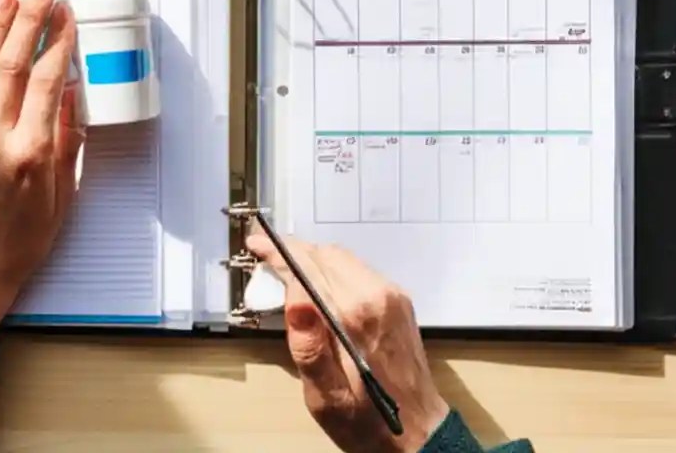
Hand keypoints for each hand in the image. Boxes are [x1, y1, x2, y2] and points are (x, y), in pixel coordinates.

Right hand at [246, 234, 448, 452]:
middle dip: (294, 253)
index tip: (257, 244)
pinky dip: (333, 271)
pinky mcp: (398, 301)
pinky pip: (359, 271)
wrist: (417, 431)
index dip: (279, 253)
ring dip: (313, 261)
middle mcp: (378, 296)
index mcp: (355, 316)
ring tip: (287, 272)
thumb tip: (294, 299)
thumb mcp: (325, 397)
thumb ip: (308, 347)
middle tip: (265, 257)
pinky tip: (319, 287)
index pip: (309, 268)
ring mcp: (392, 296)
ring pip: (343, 259)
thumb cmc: (367, 421)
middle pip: (326, 256)